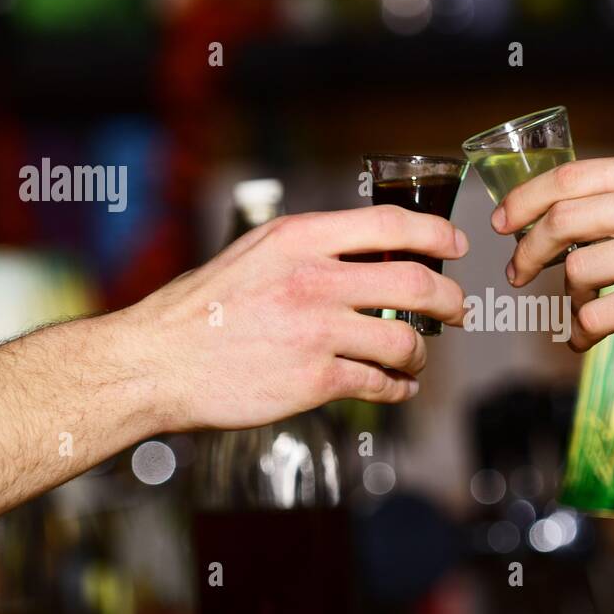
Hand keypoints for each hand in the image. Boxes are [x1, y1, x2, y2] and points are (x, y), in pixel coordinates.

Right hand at [121, 205, 468, 429]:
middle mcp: (314, 280)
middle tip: (455, 310)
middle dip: (449, 300)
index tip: (456, 245)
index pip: (391, 224)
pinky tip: (395, 388)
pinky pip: (379, 384)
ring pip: (405, 341)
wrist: (157, 362)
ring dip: (421, 354)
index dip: (436, 234)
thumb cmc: (202, 309)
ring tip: (416, 360)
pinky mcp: (314, 380)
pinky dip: (397, 388)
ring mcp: (316, 331)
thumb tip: (370, 254)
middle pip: (415, 284)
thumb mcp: (256, 253)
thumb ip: (311, 249)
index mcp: (300, 238)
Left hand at [493, 155, 613, 394]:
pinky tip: (585, 340)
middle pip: (563, 219)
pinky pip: (594, 316)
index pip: (573, 177)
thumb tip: (553, 216)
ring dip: (567, 300)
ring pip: (576, 271)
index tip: (503, 223)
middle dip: (528, 251)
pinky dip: (579, 333)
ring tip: (582, 313)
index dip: (526, 200)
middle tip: (518, 274)